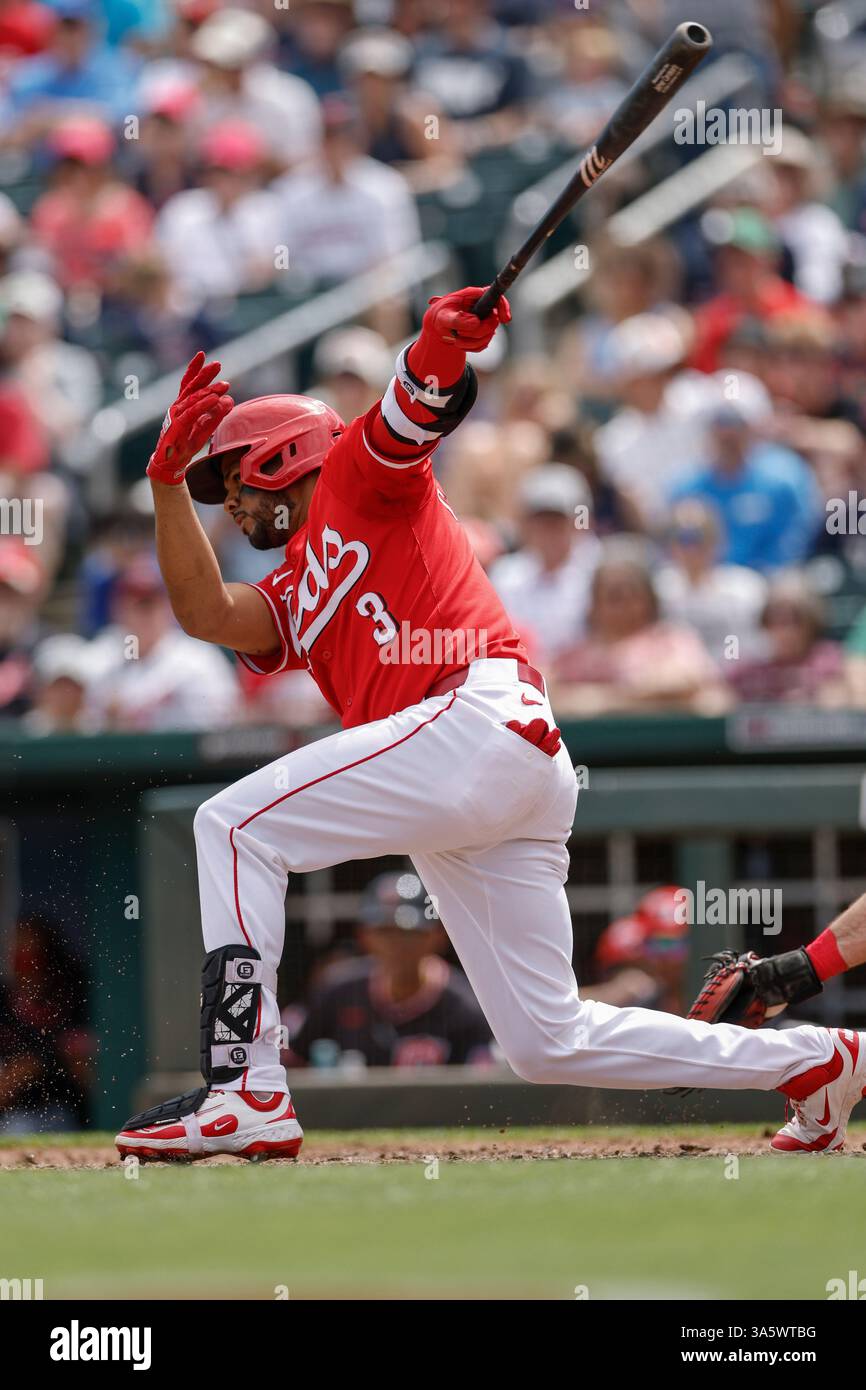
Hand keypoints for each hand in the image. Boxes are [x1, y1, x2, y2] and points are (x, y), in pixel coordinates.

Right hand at [147, 351, 233, 485]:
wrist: (171, 463)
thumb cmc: (185, 444)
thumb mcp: (205, 429)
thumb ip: (216, 415)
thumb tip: (230, 400)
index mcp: (183, 405)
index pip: (188, 383)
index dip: (194, 369)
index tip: (202, 354)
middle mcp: (178, 407)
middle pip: (191, 387)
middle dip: (204, 374)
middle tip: (218, 364)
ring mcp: (176, 415)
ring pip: (193, 398)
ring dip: (209, 390)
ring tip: (224, 385)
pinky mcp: (177, 426)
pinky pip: (192, 413)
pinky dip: (203, 405)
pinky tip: (215, 399)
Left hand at [422, 286, 510, 351]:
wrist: (438, 325)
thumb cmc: (441, 315)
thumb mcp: (444, 316)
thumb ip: (457, 319)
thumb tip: (475, 322)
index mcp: (476, 297)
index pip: (497, 298)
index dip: (503, 307)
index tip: (504, 320)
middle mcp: (484, 309)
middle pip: (493, 322)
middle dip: (476, 331)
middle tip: (459, 333)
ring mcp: (485, 322)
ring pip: (487, 336)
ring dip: (470, 341)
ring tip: (455, 338)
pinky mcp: (483, 335)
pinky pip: (482, 345)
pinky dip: (470, 347)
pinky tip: (459, 342)